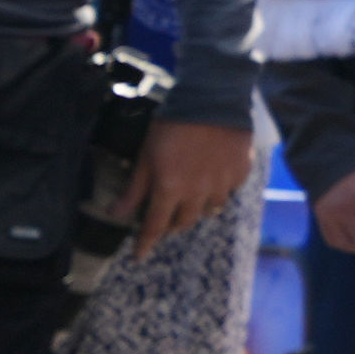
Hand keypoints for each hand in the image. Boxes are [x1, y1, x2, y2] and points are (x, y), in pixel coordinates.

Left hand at [119, 121, 255, 249]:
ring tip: (190, 198)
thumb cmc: (173, 123)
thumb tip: (114, 213)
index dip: (145, 243)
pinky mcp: (240, 172)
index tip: (139, 256)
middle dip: (170, 224)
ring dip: (195, 208)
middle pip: (182, 222)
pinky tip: (212, 178)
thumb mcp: (146, 154)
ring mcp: (222, 184)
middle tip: (164, 217)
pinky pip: (228, 191)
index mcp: (170, 189)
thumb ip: (134, 188)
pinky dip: (218, 190)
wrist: (213, 98)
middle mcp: (197, 193)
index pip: (154, 226)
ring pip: (208, 210)